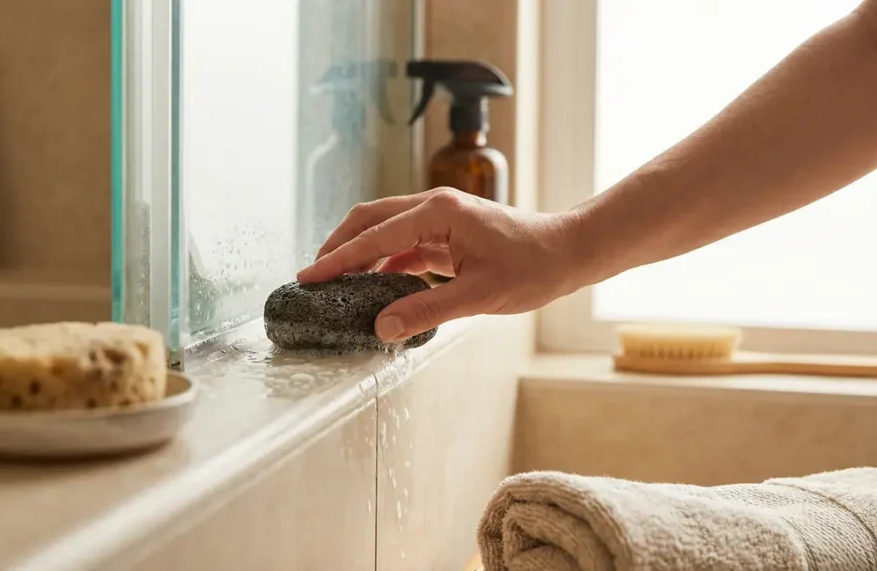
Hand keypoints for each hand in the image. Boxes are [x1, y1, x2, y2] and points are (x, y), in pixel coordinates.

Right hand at [296, 187, 583, 342]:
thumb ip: (427, 311)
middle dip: (338, 246)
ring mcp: (440, 217)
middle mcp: (434, 206)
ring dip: (359, 252)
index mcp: (439, 212)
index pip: (374, 236)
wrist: (568, 251)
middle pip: (370, 219)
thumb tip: (381, 326)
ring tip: (335, 282)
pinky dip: (383, 261)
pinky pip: (403, 243)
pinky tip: (373, 285)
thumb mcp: (479, 296)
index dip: (338, 259)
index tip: (309, 277)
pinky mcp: (446, 232)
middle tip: (312, 277)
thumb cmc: (533, 267)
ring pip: (384, 229)